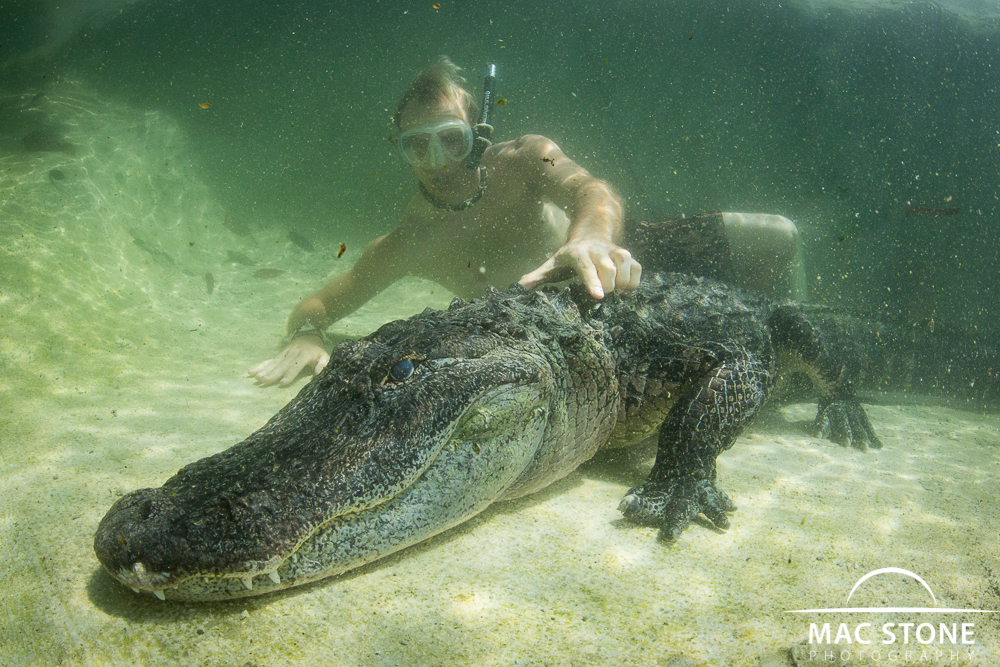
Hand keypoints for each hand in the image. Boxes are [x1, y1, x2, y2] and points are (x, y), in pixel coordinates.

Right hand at [247, 334, 329, 385]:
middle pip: (282, 365)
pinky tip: (251, 372)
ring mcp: (283, 354)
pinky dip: (259, 366)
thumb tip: (318, 373)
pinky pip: (268, 361)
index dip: (290, 374)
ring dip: (264, 370)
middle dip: (273, 374)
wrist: (307, 335)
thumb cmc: (316, 350)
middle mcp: (292, 354)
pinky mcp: (278, 355)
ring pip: (273, 363)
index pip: (296, 366)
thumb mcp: (324, 356)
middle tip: (264, 381)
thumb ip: (323, 364)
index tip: (283, 382)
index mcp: (304, 355)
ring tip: (257, 377)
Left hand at [519, 238, 641, 298]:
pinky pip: (638, 267)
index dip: (592, 281)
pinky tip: (626, 291)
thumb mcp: (552, 264)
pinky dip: (635, 281)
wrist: (590, 233)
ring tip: (618, 295)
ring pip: (627, 263)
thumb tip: (519, 288)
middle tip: (603, 297)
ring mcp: (615, 251)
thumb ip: (537, 277)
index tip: (598, 297)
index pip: (586, 267)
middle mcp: (598, 250)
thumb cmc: (569, 256)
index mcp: (578, 254)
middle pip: (608, 268)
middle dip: (609, 285)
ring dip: (625, 282)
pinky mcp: (628, 255)